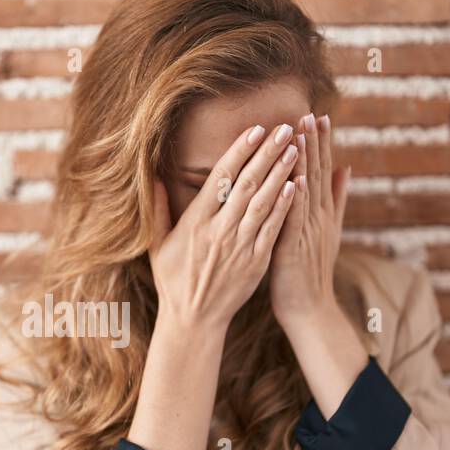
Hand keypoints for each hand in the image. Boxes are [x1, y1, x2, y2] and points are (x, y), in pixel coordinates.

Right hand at [149, 122, 299, 333]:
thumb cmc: (173, 280)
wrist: (193, 320)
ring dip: (281, 174)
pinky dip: (285, 207)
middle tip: (286, 128)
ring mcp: (240, 247)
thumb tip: (153, 178)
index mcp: (195, 223)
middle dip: (267, 154)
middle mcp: (219, 231)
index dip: (239, 152)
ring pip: (264, 203)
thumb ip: (157, 210)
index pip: (220, 179)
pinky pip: (273, 230)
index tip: (255, 130)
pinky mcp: (256, 262)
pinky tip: (297, 186)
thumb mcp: (156, 245)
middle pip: (247, 185)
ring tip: (295, 149)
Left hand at [269, 113, 350, 327]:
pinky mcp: (294, 248)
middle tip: (309, 113)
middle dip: (313, 143)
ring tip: (300, 134)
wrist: (309, 308)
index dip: (321, 143)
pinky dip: (296, 200)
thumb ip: (336, 199)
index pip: (323, 171)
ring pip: (306, 190)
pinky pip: (294, 220)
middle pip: (317, 174)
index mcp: (322, 213)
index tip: (318, 115)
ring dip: (304, 162)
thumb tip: (345, 168)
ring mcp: (308, 232)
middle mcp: (318, 218)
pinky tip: (296, 180)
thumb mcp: (327, 230)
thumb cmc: (310, 270)